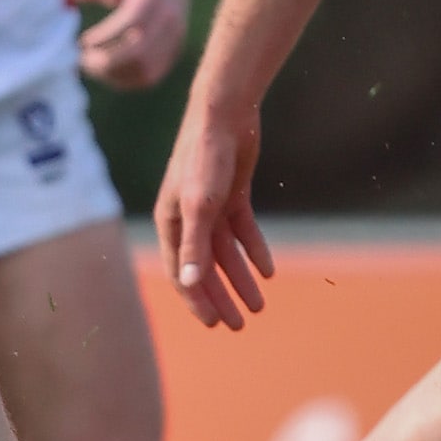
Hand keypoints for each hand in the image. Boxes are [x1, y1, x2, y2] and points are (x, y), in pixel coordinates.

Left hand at [69, 0, 190, 89]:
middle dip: (107, 60)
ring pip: (145, 69)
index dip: (106, 35)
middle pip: (140, 50)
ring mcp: (174, 41)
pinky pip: (148, 77)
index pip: (132, 20)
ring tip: (88, 66)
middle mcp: (169, 20)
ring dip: (113, 73)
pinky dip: (123, 80)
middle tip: (80, 61)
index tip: (82, 41)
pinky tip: (103, 72)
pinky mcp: (173, 56)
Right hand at [155, 90, 273, 330]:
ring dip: (241, 279)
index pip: (182, 271)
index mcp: (172, 222)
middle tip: (239, 325)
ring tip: (258, 305)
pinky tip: (268, 271)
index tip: (214, 325)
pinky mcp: (233, 195)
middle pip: (204, 267)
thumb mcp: (201, 205)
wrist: (225, 115)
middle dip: (220, 297)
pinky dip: (255, 251)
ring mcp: (211, 207)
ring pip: (227, 253)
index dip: (197, 299)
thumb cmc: (204, 158)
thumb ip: (195, 244)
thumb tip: (189, 283)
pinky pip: (243, 232)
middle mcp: (189, 218)